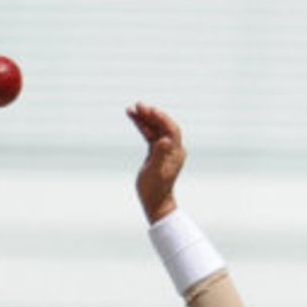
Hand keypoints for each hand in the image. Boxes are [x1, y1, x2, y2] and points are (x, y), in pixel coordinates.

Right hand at [126, 102, 186, 222]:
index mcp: (176, 153)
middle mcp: (172, 149)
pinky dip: (141, 126)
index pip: (172, 130)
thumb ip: (161, 154)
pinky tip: (132, 117)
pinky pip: (149, 134)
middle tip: (138, 105)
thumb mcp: (157, 171)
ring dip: (144, 118)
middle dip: (151, 115)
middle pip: (162, 126)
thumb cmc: (156, 189)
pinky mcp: (155, 152)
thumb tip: (166, 140)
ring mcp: (164, 150)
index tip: (150, 110)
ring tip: (131, 109)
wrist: (154, 201)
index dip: (162, 118)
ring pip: (154, 129)